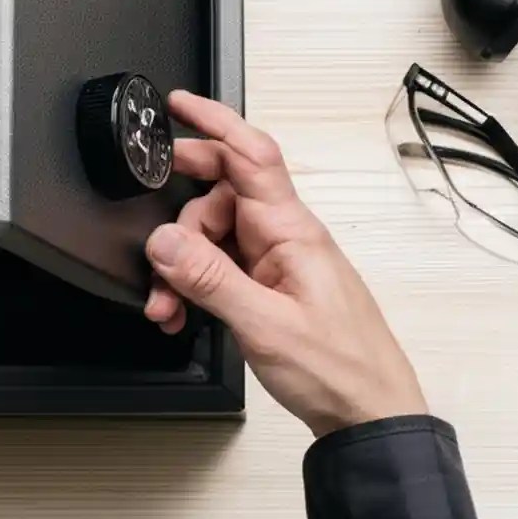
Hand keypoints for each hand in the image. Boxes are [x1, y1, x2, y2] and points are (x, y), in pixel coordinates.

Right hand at [143, 92, 427, 436]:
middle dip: (178, 213)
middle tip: (148, 227)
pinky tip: (182, 312)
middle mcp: (285, 236)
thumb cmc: (339, 368)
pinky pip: (223, 267)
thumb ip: (209, 278)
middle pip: (220, 194)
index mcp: (292, 230)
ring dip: (181, 264)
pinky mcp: (272, 286)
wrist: (369, 414)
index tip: (177, 104)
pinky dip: (195, 285)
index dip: (214, 121)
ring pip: (214, 236)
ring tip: (167, 305)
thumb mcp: (264, 324)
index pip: (251, 155)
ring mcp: (278, 261)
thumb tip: (164, 241)